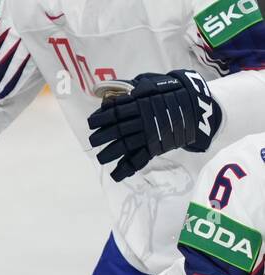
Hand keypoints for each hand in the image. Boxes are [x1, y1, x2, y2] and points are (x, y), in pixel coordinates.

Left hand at [87, 70, 221, 181]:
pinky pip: (139, 159)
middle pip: (116, 130)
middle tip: (92, 140)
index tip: (91, 122)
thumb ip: (134, 91)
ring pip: (124, 145)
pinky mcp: (155, 147)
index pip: (115, 111)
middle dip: (101, 136)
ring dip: (109, 153)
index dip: (100, 117)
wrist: (198, 106)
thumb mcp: (154, 86)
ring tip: (101, 158)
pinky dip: (126, 168)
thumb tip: (112, 99)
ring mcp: (149, 134)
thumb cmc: (174, 94)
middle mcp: (142, 120)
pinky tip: (116, 174)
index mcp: (140, 104)